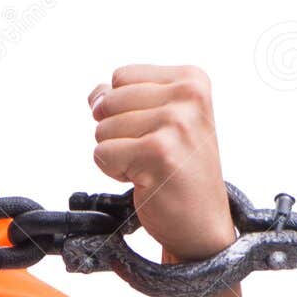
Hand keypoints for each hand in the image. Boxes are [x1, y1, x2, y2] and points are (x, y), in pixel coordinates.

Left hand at [89, 64, 236, 262]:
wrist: (201, 220)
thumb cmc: (177, 168)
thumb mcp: (159, 119)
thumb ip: (124, 97)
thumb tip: (95, 94)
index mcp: (192, 79)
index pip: (120, 77)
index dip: (122, 108)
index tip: (154, 130)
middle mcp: (189, 96)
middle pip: (107, 102)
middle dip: (115, 132)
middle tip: (150, 152)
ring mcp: (176, 123)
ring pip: (102, 129)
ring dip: (117, 153)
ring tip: (149, 165)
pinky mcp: (158, 152)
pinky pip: (102, 153)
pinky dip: (114, 171)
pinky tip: (145, 178)